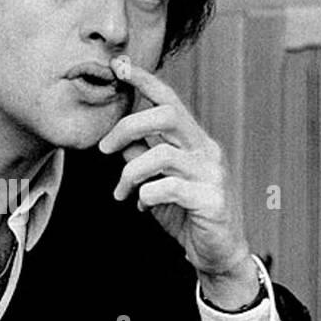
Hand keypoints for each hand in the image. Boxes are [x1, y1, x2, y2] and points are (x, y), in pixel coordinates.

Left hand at [97, 56, 256, 297]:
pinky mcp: (211, 201)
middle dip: (128, 125)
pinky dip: (146, 196)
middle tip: (103, 148)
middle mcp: (206, 151)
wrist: (217, 255)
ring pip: (161, 154)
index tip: (120, 66)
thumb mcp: (158, 182)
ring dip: (130, 172)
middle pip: (167, 115)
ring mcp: (212, 174)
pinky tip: (142, 207)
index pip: (170, 101)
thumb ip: (143, 157)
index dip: (145, 81)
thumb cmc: (187, 215)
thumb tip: (118, 137)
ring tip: (120, 192)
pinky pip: (169, 188)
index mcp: (194, 141)